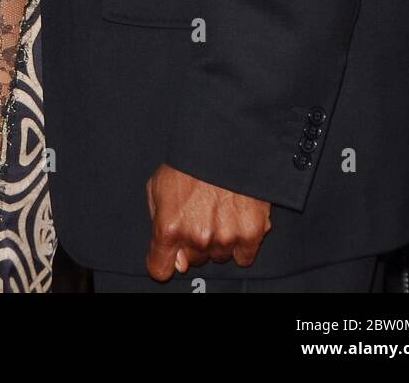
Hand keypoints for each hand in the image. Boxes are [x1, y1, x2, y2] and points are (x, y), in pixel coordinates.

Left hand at [145, 163, 270, 278]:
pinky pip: (244, 256)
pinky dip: (242, 242)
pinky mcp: (250, 233)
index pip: (160, 269)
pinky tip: (237, 219)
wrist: (223, 139)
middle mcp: (197, 237)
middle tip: (200, 214)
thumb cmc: (189, 160)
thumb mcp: (158, 185)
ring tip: (219, 210)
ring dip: (218, 240)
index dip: (163, 260)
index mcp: (169, 226)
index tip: (170, 252)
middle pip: (193, 260)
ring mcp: (225, 237)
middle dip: (194, 242)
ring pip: (218, 256)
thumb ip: (158, 222)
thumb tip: (174, 259)